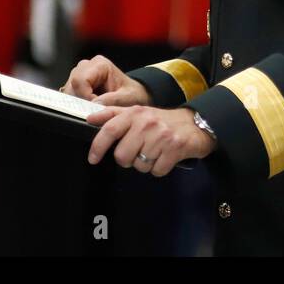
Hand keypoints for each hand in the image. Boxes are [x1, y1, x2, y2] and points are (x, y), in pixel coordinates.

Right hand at [62, 55, 150, 105]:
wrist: (133, 95)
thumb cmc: (132, 94)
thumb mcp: (127, 98)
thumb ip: (112, 100)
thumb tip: (94, 104)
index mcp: (100, 65)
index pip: (81, 80)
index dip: (85, 97)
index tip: (95, 108)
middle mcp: (87, 66)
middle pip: (72, 85)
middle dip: (80, 102)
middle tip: (95, 111)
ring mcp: (80, 75)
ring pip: (68, 91)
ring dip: (78, 104)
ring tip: (95, 108)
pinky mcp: (76, 85)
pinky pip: (69, 96)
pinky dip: (77, 105)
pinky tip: (89, 107)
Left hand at [86, 105, 214, 176]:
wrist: (194, 124)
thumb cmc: (161, 121)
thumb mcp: (137, 112)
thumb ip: (113, 115)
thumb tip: (89, 118)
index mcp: (134, 113)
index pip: (109, 130)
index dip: (97, 146)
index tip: (92, 159)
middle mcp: (146, 123)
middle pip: (122, 155)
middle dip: (128, 159)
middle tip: (138, 152)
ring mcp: (161, 135)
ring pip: (139, 165)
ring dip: (145, 164)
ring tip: (155, 152)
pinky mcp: (175, 148)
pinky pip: (156, 171)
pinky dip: (160, 168)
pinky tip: (165, 157)